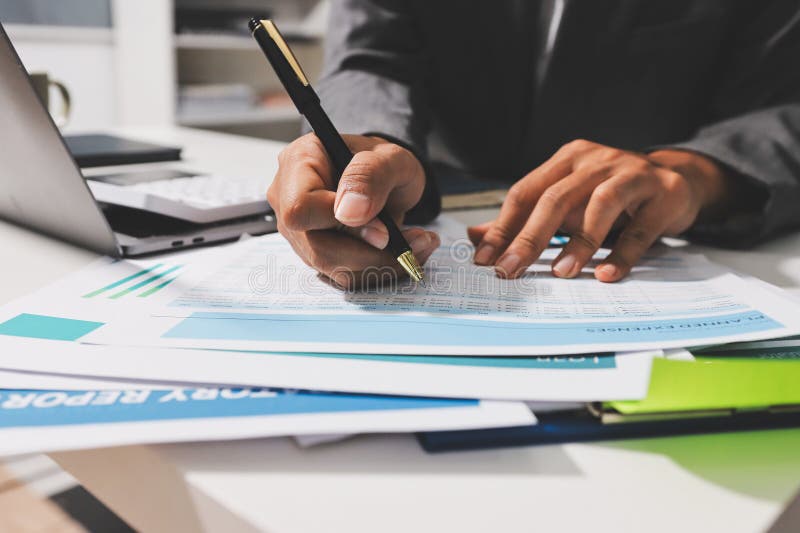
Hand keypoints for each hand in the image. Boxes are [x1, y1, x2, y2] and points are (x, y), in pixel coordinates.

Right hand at [269, 133, 438, 287]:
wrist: (386, 177)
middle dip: (371, 253)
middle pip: (318, 247)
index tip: (384, 228)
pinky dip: (378, 269)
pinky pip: (344, 274)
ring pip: (333, 268)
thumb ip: (370, 175)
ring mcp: (298, 231)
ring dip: (382, 264)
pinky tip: (402, 251)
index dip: (342, 226)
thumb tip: (349, 212)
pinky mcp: (315, 253)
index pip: (300, 209)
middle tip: (416, 240)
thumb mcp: (390, 156)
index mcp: (298, 162)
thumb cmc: (384, 161)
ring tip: (417, 243)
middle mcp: (288, 198)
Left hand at [468, 140, 730, 281]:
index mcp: (567, 159)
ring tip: (561, 273)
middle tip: (510, 271)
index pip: (525, 191)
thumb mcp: (566, 202)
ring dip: (578, 242)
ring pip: (600, 205)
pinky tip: (606, 274)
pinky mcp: (663, 194)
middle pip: (555, 198)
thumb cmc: (609, 195)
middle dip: (529, 238)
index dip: (503, 227)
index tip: (484, 259)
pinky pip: (640, 228)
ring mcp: (632, 174)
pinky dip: (622, 253)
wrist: (677, 181)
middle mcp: (597, 160)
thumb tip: (475, 237)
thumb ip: (523, 219)